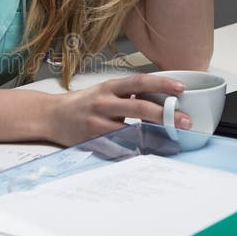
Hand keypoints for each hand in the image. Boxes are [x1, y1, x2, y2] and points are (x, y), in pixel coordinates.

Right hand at [47, 74, 190, 146]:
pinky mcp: (92, 140)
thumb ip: (129, 96)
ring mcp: (97, 123)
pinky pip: (118, 148)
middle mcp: (103, 102)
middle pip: (139, 107)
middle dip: (165, 115)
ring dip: (154, 136)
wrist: (51, 116)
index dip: (161, 84)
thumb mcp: (105, 91)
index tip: (181, 88)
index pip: (139, 82)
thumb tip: (162, 102)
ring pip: (131, 130)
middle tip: (185, 121)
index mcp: (109, 87)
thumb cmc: (83, 104)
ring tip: (172, 141)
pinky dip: (134, 151)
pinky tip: (146, 153)